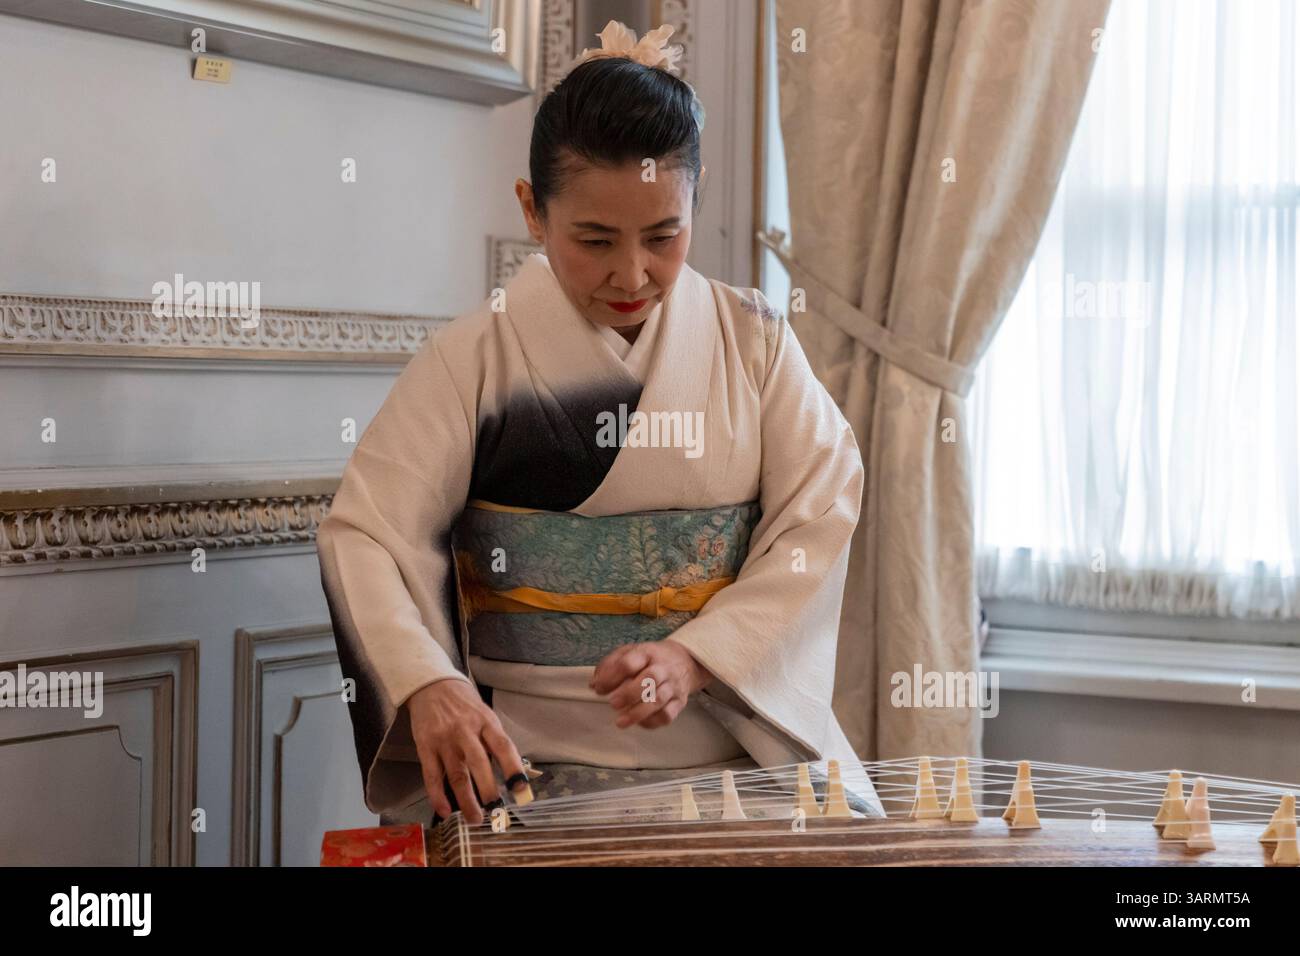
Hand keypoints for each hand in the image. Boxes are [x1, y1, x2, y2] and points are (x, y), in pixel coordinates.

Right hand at [407, 678, 524, 824]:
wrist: (432, 685)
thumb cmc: (464, 704)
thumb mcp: (485, 715)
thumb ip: (495, 741)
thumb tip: (512, 774)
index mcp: (486, 722)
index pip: (504, 746)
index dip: (514, 769)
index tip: (522, 790)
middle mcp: (465, 730)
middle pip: (479, 764)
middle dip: (489, 790)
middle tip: (497, 812)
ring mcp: (444, 739)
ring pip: (457, 774)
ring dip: (466, 800)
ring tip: (475, 818)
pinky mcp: (425, 746)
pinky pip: (432, 775)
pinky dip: (438, 796)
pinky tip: (445, 811)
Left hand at [589, 640, 714, 729]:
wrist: (684, 661)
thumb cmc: (649, 659)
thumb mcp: (629, 652)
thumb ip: (609, 665)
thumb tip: (595, 685)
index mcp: (647, 653)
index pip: (629, 662)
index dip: (611, 676)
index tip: (599, 688)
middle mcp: (662, 668)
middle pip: (649, 679)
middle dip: (629, 694)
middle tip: (612, 703)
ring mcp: (673, 685)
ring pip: (659, 700)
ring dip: (638, 713)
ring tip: (620, 721)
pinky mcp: (679, 702)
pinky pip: (668, 715)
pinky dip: (652, 721)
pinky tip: (639, 722)